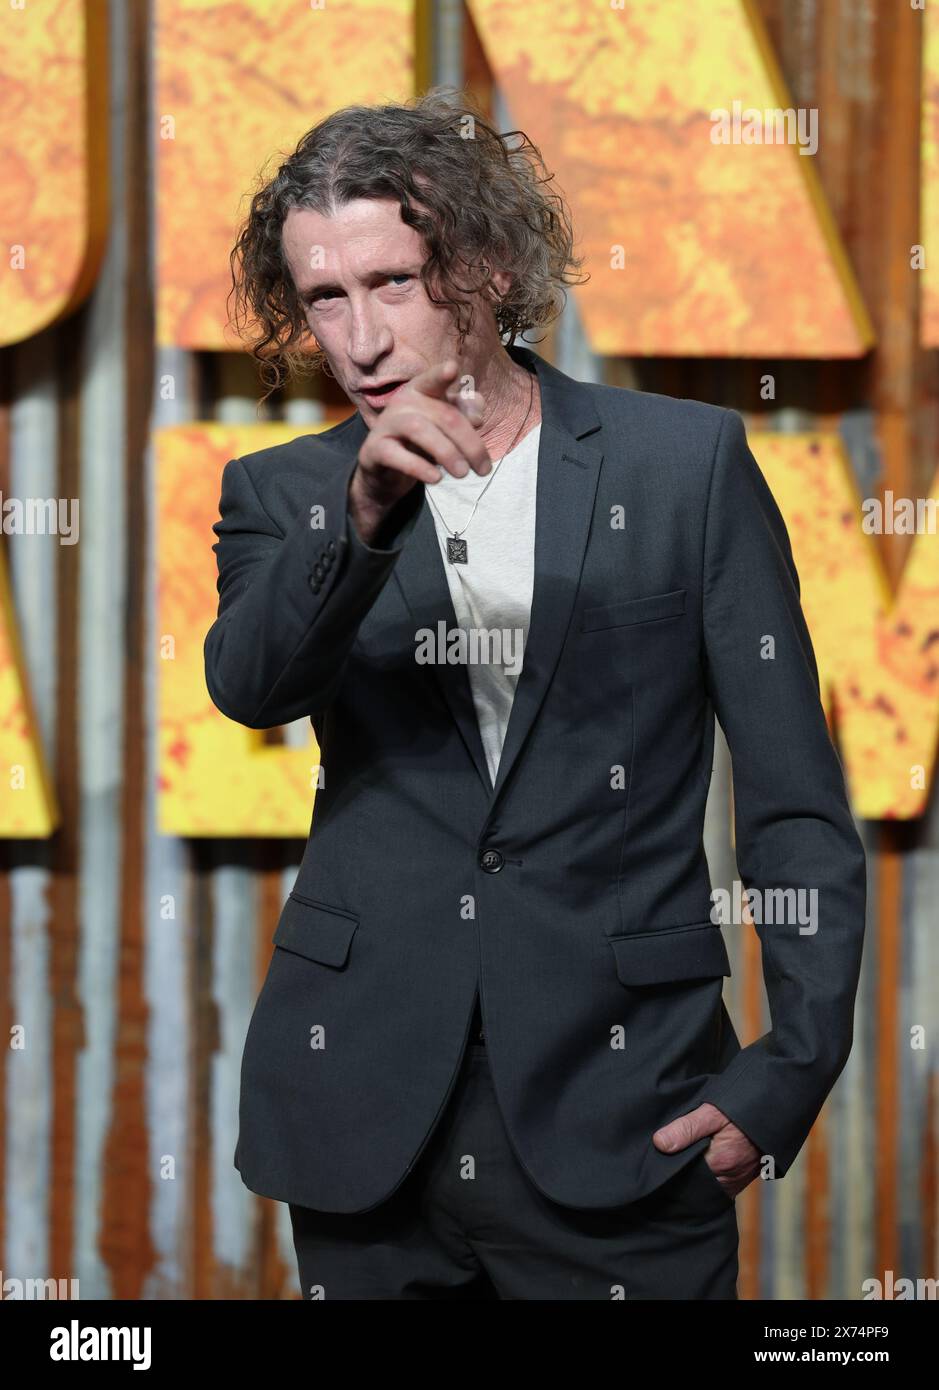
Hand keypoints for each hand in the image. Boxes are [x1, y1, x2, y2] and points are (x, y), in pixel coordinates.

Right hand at [348, 359, 490, 543]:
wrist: (387, 470)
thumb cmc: (422, 441)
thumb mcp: (447, 427)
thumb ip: (466, 414)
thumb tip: (476, 418)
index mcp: (422, 391)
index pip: (433, 380)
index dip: (441, 375)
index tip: (452, 368)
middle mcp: (403, 402)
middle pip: (443, 414)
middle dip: (469, 443)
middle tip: (483, 469)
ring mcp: (387, 424)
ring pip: (419, 429)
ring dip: (447, 452)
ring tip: (463, 473)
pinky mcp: (375, 449)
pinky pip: (396, 455)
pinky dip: (419, 467)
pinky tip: (436, 478)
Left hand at [652, 1102, 761, 1199]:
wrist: (775, 1111)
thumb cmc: (745, 1110)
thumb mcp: (712, 1112)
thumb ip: (686, 1128)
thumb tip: (659, 1143)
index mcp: (719, 1164)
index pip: (682, 1174)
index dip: (668, 1165)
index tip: (656, 1156)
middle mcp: (727, 1180)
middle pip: (693, 1181)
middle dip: (679, 1171)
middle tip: (666, 1155)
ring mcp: (734, 1183)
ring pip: (703, 1184)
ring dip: (692, 1173)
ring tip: (681, 1156)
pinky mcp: (739, 1182)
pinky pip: (715, 1184)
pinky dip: (705, 1175)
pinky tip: (697, 1161)